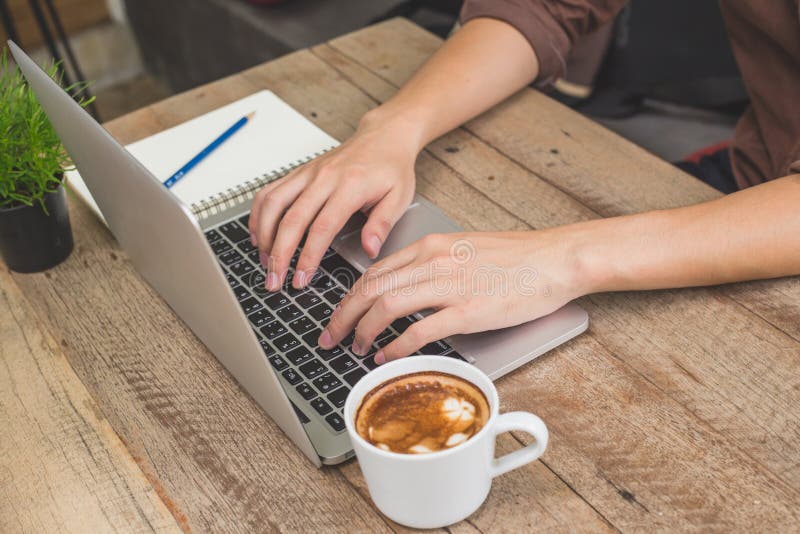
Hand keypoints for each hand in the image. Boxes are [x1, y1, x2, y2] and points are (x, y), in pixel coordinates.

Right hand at [248, 114, 419, 290]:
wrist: (383, 136)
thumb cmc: (391, 167)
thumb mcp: (399, 197)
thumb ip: (382, 225)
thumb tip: (370, 249)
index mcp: (350, 186)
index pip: (322, 227)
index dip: (308, 256)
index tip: (301, 279)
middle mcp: (324, 178)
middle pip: (292, 220)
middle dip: (279, 254)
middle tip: (274, 281)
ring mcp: (308, 173)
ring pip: (273, 204)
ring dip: (264, 236)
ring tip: (264, 262)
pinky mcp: (299, 172)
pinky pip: (270, 192)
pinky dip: (258, 214)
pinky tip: (258, 234)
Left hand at [317, 231, 584, 363]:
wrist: (553, 259)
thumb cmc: (515, 258)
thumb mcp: (464, 249)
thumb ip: (432, 266)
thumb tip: (405, 290)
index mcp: (430, 246)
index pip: (375, 271)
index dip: (349, 296)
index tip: (339, 314)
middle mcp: (433, 261)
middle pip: (371, 287)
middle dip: (343, 315)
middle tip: (330, 336)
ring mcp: (450, 285)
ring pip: (386, 305)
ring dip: (363, 330)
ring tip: (354, 348)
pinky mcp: (468, 310)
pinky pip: (419, 330)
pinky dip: (395, 346)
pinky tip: (385, 357)